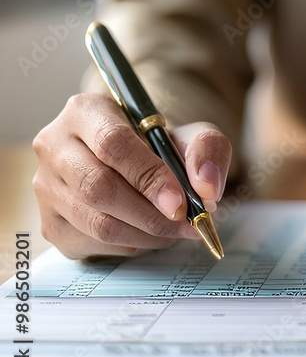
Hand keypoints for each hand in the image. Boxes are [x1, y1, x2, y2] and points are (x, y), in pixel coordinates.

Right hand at [33, 93, 231, 258]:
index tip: (180, 202)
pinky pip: (94, 244)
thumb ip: (207, 150)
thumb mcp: (191, 134)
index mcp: (86, 111)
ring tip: (176, 230)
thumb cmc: (161, 145)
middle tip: (186, 223)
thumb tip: (207, 189)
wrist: (137, 160)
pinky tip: (151, 233)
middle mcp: (55, 146)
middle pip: (98, 188)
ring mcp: (46, 187)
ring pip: (97, 222)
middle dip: (151, 214)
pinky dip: (132, 245)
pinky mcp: (50, 222)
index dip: (149, 177)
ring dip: (146, 234)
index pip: (112, 144)